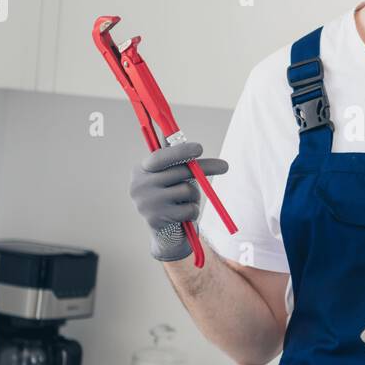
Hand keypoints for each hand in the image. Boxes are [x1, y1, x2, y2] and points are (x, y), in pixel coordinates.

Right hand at [129, 141, 228, 261]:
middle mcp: (139, 185)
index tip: (200, 148)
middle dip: (205, 168)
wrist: (167, 235)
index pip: (161, 157)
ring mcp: (146, 203)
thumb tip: (171, 129)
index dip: (181, 151)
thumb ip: (171, 156)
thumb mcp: (171, 176)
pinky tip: (184, 216)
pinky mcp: (156, 220)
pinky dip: (193, 211)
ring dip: (194, 197)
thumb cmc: (172, 198)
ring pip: (186, 190)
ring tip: (186, 202)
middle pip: (179, 172)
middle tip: (225, 166)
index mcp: (141, 170)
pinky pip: (188, 209)